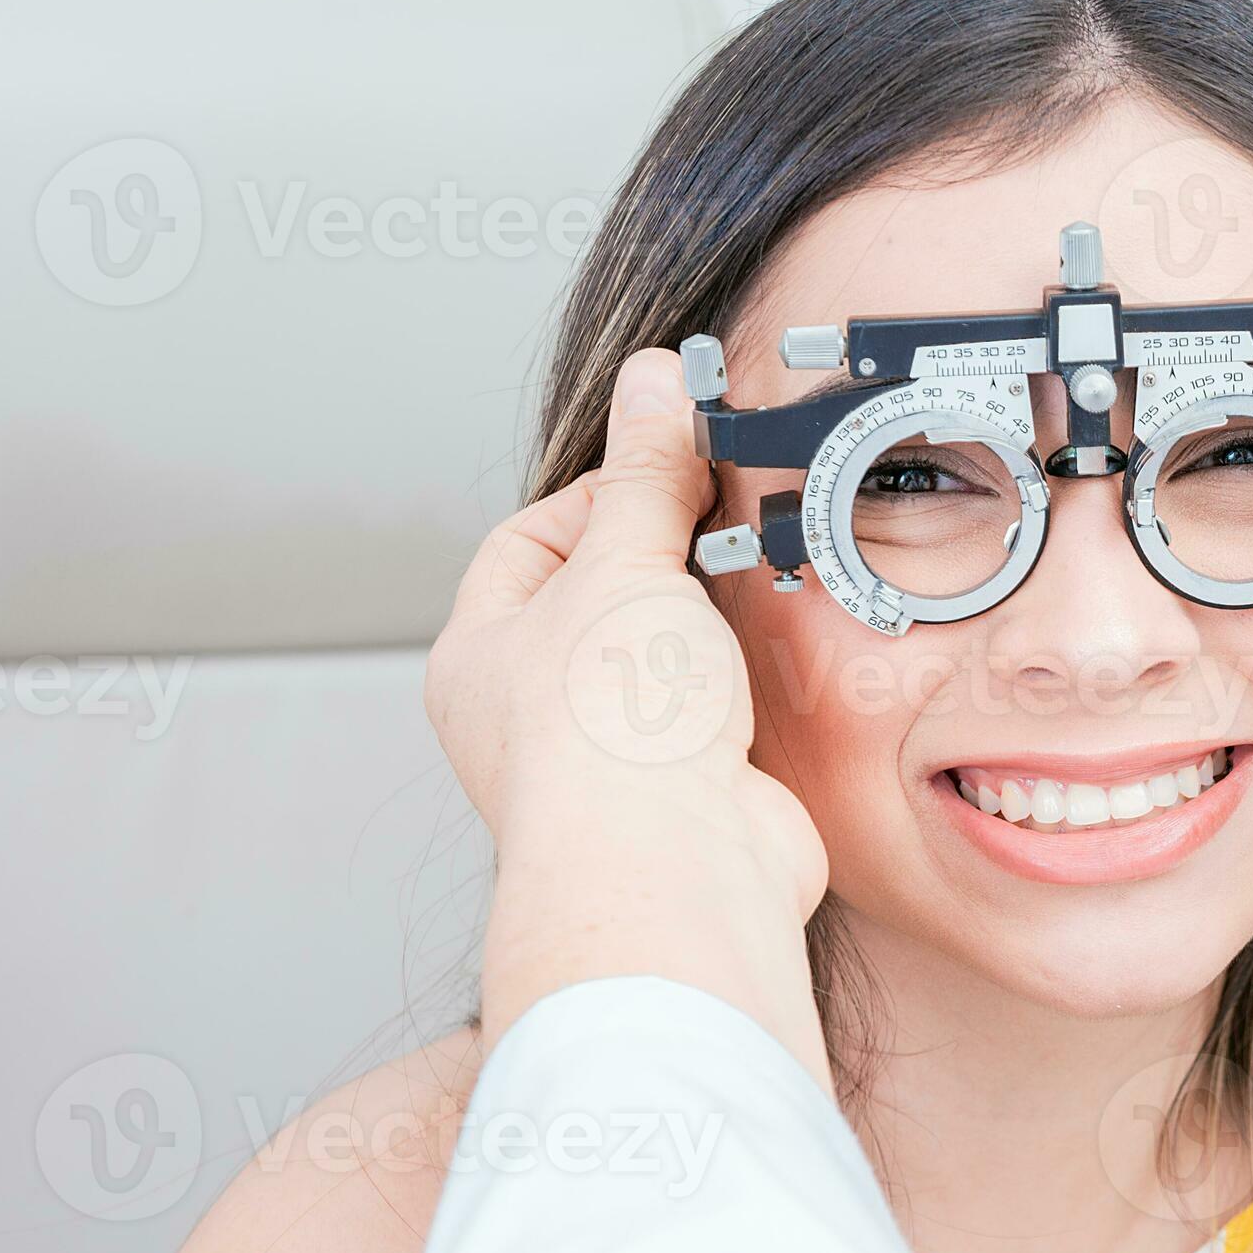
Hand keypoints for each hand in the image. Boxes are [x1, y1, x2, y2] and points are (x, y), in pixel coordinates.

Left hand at [427, 350, 828, 1068]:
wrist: (676, 869)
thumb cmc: (608, 739)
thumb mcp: (626, 564)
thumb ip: (647, 474)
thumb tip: (653, 383)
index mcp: (480, 656)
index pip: (527, 542)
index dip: (600, 494)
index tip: (668, 468)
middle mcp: (532, 715)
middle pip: (600, 600)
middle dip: (664, 561)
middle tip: (718, 524)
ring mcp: (611, 760)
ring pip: (664, 662)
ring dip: (710, 629)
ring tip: (744, 594)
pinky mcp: (686, 796)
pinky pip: (719, 719)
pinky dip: (748, 690)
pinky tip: (772, 670)